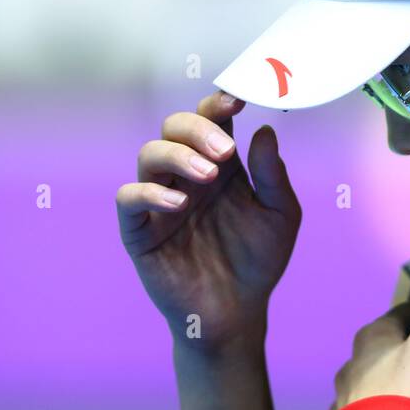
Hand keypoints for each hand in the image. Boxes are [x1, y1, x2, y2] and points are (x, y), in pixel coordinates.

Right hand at [116, 90, 300, 357]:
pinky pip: (129, 198)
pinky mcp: (140, 230)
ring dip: (178, 156)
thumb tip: (264, 130)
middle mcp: (187, 174)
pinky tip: (179, 202)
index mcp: (222, 165)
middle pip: (175, 127)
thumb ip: (274, 175)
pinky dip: (149, 192)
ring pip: (150, 154)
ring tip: (209, 176)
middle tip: (226, 152)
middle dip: (199, 129)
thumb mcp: (280, 215)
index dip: (220, 103)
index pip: (212, 120)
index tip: (238, 98)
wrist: (237, 312)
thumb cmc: (259, 260)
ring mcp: (160, 198)